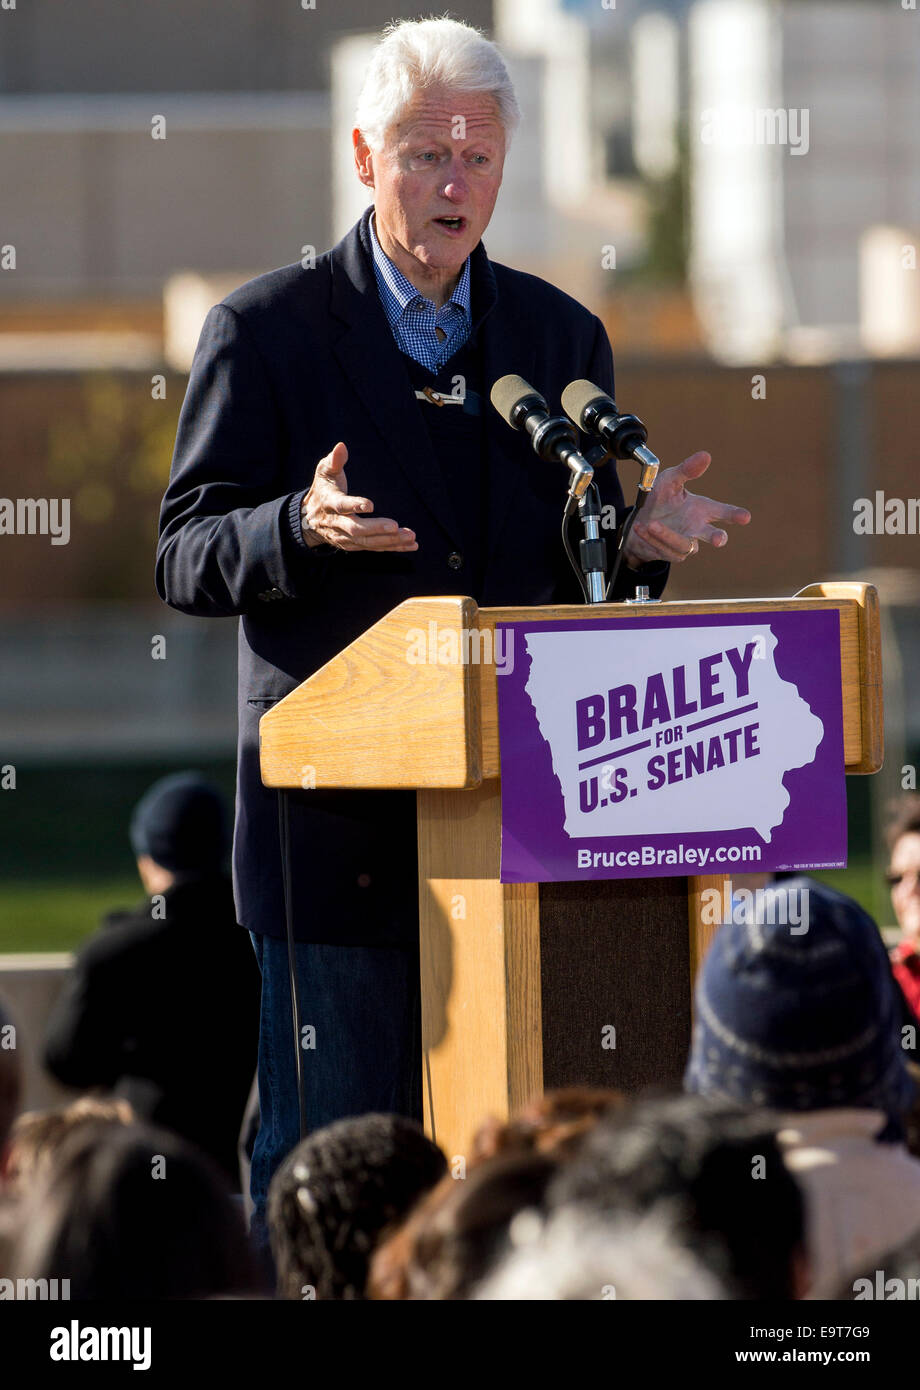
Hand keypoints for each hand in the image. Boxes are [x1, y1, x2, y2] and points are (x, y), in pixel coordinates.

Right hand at [300, 442, 417, 551]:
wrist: (310, 519)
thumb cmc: (323, 489)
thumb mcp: (324, 472)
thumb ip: (334, 460)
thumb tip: (341, 446)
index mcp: (330, 503)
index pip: (341, 506)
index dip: (355, 506)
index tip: (371, 505)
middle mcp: (337, 524)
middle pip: (356, 529)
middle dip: (376, 528)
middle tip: (395, 526)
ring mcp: (346, 537)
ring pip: (368, 542)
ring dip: (390, 541)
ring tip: (410, 536)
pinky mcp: (355, 545)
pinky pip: (375, 547)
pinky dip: (393, 547)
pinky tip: (411, 545)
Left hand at [622, 451, 749, 567]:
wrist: (637, 521)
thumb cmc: (659, 499)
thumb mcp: (670, 480)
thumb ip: (687, 470)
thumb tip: (705, 455)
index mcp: (702, 510)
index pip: (723, 512)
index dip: (734, 514)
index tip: (745, 517)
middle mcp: (697, 528)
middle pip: (713, 535)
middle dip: (718, 537)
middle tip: (720, 539)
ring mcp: (686, 542)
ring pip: (685, 545)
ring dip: (668, 535)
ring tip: (652, 523)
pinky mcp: (672, 554)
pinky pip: (666, 549)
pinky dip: (653, 538)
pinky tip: (641, 528)